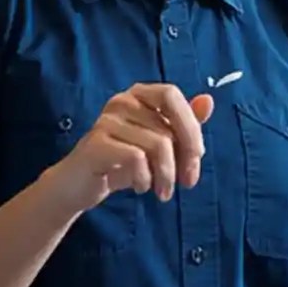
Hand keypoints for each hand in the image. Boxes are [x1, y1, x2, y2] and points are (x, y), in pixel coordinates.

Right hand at [44, 83, 214, 213]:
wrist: (79, 184)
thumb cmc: (123, 161)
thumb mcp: (158, 141)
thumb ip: (183, 122)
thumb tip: (208, 100)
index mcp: (138, 94)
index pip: (171, 94)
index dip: (190, 126)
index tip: (197, 155)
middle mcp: (121, 101)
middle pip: (168, 127)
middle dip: (185, 160)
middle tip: (186, 183)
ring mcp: (106, 122)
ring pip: (158, 145)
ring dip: (166, 176)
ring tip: (162, 191)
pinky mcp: (95, 145)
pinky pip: (137, 158)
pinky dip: (145, 178)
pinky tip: (140, 186)